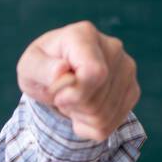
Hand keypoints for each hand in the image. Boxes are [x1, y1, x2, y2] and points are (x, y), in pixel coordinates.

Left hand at [17, 20, 139, 141]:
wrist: (57, 75)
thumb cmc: (42, 68)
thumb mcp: (29, 67)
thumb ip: (40, 68)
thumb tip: (61, 70)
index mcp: (84, 35)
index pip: (95, 73)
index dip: (75, 94)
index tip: (57, 95)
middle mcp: (113, 48)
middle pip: (96, 101)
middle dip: (72, 107)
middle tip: (61, 95)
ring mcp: (127, 69)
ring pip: (104, 116)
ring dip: (80, 117)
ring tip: (72, 99)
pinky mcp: (132, 90)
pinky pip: (112, 125)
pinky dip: (91, 126)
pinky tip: (84, 108)